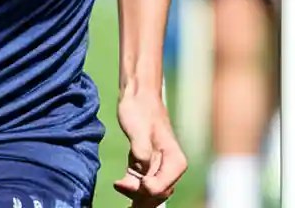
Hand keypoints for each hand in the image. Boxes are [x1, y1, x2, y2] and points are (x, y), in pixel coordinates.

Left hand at [114, 91, 186, 206]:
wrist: (136, 96)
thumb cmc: (140, 109)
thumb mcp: (139, 131)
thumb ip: (142, 154)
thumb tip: (143, 176)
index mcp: (175, 161)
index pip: (162, 188)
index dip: (146, 191)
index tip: (127, 184)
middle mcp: (169, 167)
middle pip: (157, 195)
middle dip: (140, 198)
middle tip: (120, 188)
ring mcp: (157, 168)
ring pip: (148, 193)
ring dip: (134, 195)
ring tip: (119, 187)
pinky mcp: (144, 165)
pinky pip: (140, 184)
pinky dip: (130, 188)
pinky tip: (119, 185)